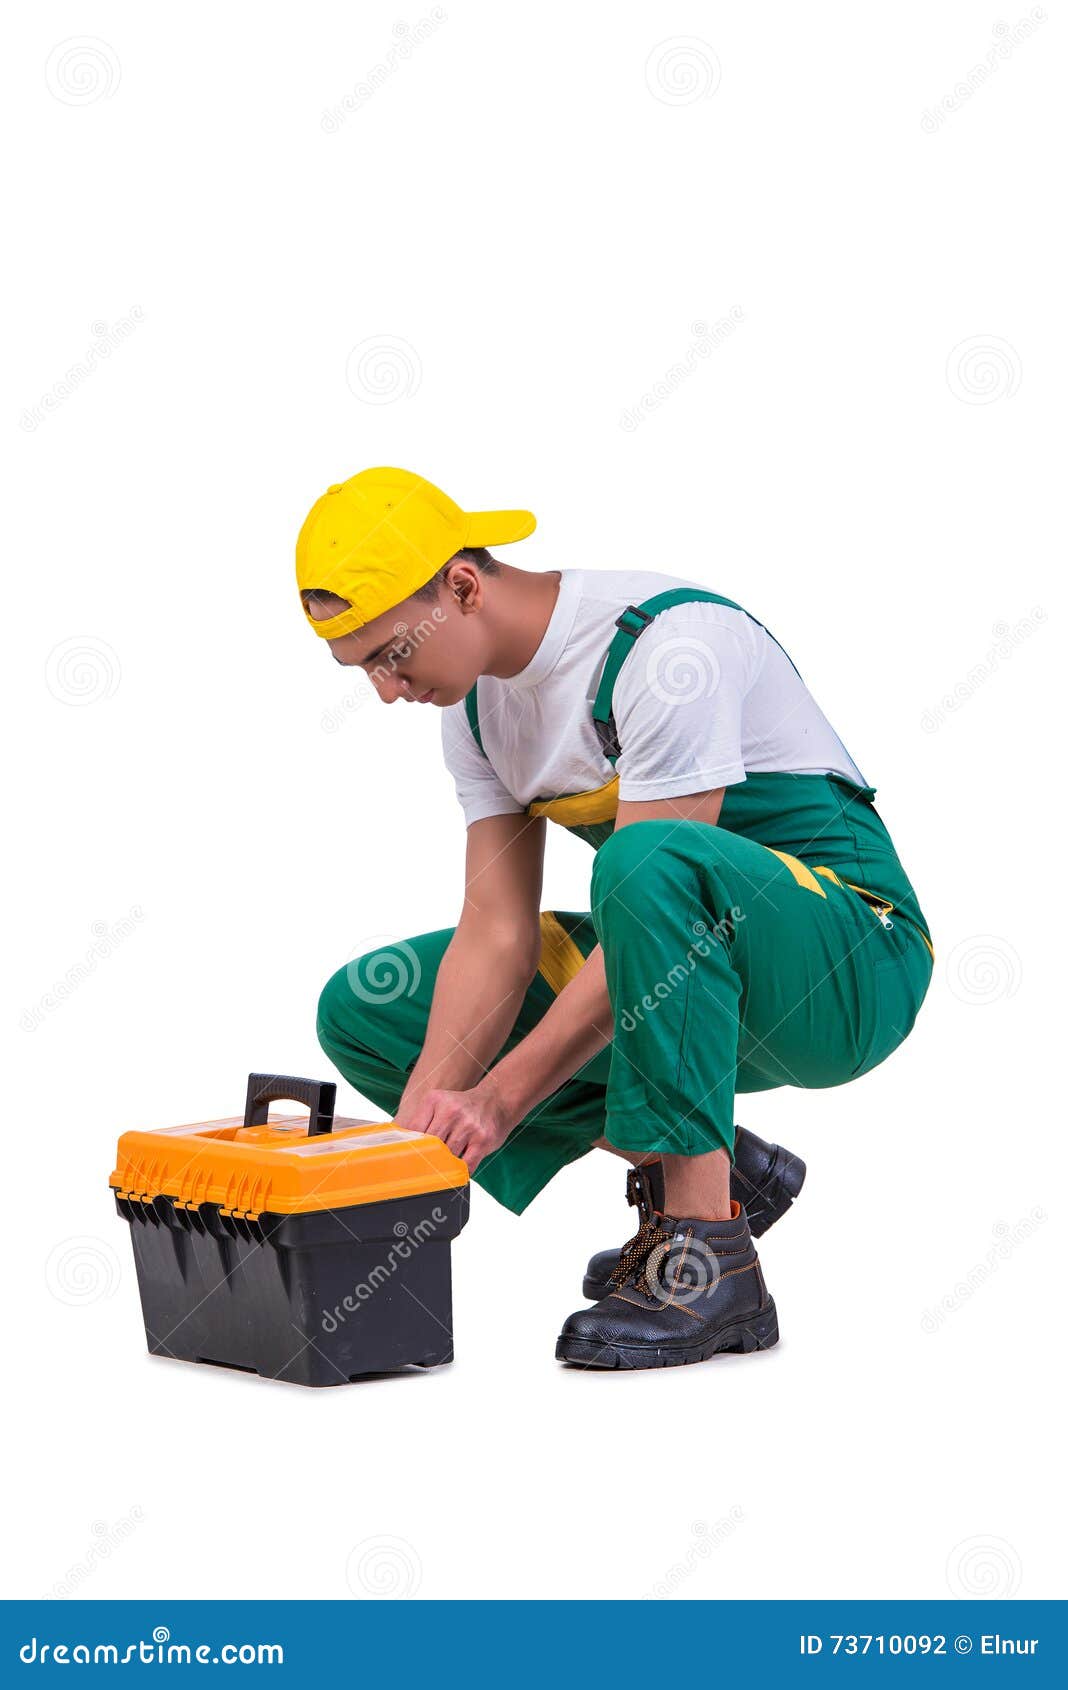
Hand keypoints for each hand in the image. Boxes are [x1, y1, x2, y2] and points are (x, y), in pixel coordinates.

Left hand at [398, 1079, 515, 1172]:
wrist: (496, 1100)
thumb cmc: (462, 1108)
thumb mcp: (439, 1104)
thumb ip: (420, 1121)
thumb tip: (398, 1143)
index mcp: (434, 1100)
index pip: (414, 1130)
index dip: (409, 1147)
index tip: (404, 1160)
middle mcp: (451, 1110)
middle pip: (430, 1145)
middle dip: (426, 1158)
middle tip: (419, 1171)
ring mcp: (468, 1125)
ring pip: (447, 1156)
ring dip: (443, 1165)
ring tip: (439, 1170)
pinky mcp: (483, 1139)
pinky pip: (466, 1164)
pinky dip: (459, 1172)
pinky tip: (455, 1173)